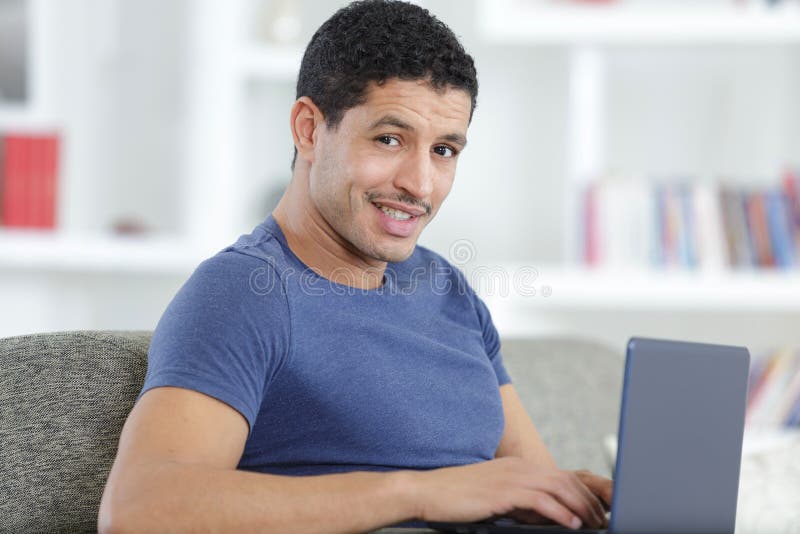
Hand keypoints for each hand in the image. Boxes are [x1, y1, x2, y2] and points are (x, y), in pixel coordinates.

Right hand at [408, 457, 608, 529]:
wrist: (429, 492)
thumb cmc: (459, 497)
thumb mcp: (497, 496)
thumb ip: (522, 502)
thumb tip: (548, 515)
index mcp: (518, 467)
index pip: (561, 476)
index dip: (583, 493)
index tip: (596, 510)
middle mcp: (519, 468)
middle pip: (566, 480)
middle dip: (589, 500)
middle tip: (602, 519)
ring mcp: (511, 477)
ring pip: (559, 488)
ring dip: (581, 507)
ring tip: (593, 523)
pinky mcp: (503, 492)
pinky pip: (541, 500)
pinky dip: (560, 512)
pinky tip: (571, 523)